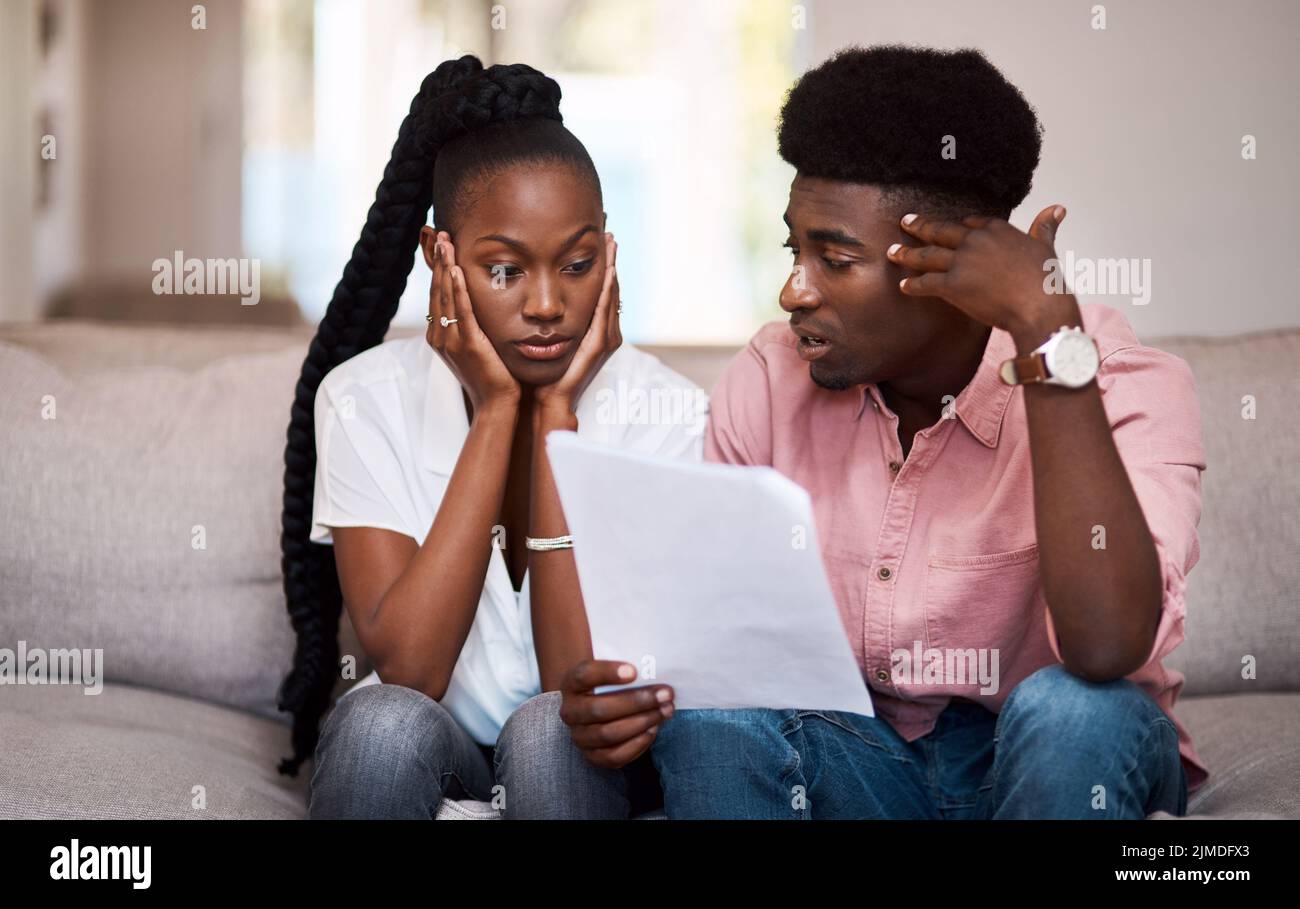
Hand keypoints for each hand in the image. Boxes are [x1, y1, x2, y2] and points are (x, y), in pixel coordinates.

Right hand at [426, 231, 519, 413]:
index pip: (437, 293)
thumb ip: (471, 324)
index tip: (440, 243)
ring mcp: (451, 340)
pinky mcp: (468, 344)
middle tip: (439, 233)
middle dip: (438, 260)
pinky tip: (456, 270)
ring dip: (445, 266)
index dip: (438, 268)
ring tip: (445, 241)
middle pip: (437, 289)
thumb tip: (474, 303)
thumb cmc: (492, 376)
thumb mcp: (476, 345)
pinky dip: (457, 289)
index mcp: (439, 335)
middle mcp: (439, 336)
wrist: (497, 404)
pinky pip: (461, 312)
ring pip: (445, 296)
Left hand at [534, 233, 621, 423]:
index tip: (600, 242)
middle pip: (611, 289)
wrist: (548, 399)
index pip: (602, 292)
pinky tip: (607, 272)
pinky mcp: (600, 345)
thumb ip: (553, 318)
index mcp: (595, 330)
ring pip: (611, 296)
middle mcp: (606, 333)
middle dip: (611, 262)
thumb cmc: (545, 371)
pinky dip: (607, 290)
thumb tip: (540, 296)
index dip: (603, 267)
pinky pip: (604, 311)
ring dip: (612, 269)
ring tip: (612, 246)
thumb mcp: (551, 337)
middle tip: (611, 235)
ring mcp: (606, 339)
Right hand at [558, 659, 673, 768]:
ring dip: (642, 722)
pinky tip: (653, 729)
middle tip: (665, 694)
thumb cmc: (613, 686)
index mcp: (572, 684)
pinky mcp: (593, 756)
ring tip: (665, 711)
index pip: (584, 675)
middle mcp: (570, 711)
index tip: (634, 671)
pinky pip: (614, 756)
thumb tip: (653, 666)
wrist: (603, 711)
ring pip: (609, 734)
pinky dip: (637, 744)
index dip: (607, 673)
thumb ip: (627, 667)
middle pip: (600, 709)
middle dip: (636, 702)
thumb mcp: (613, 671)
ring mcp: (580, 736)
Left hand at [887, 205, 1078, 345]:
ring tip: (892, 251)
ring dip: (907, 253)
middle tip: (905, 222)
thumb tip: (1057, 208)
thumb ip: (1045, 227)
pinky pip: (927, 283)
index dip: (957, 226)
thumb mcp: (1045, 246)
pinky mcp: (953, 285)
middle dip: (920, 226)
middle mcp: (975, 241)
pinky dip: (913, 285)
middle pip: (941, 231)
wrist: (1040, 306)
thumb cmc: (1045, 279)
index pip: (970, 223)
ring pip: (927, 255)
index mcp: (996, 228)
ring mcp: (962, 262)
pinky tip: (903, 286)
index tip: (947, 227)